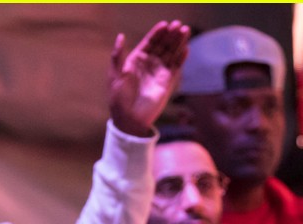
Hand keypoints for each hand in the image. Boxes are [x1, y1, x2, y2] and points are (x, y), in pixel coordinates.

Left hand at [108, 20, 190, 135]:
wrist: (130, 119)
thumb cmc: (119, 99)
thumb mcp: (115, 75)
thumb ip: (118, 55)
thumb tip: (121, 36)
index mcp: (136, 59)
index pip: (149, 42)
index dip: (157, 33)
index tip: (164, 24)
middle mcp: (149, 63)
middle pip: (162, 45)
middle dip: (170, 34)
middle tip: (178, 25)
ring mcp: (159, 72)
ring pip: (171, 53)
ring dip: (178, 42)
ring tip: (185, 30)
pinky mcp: (167, 82)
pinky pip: (176, 67)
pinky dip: (181, 58)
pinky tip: (186, 48)